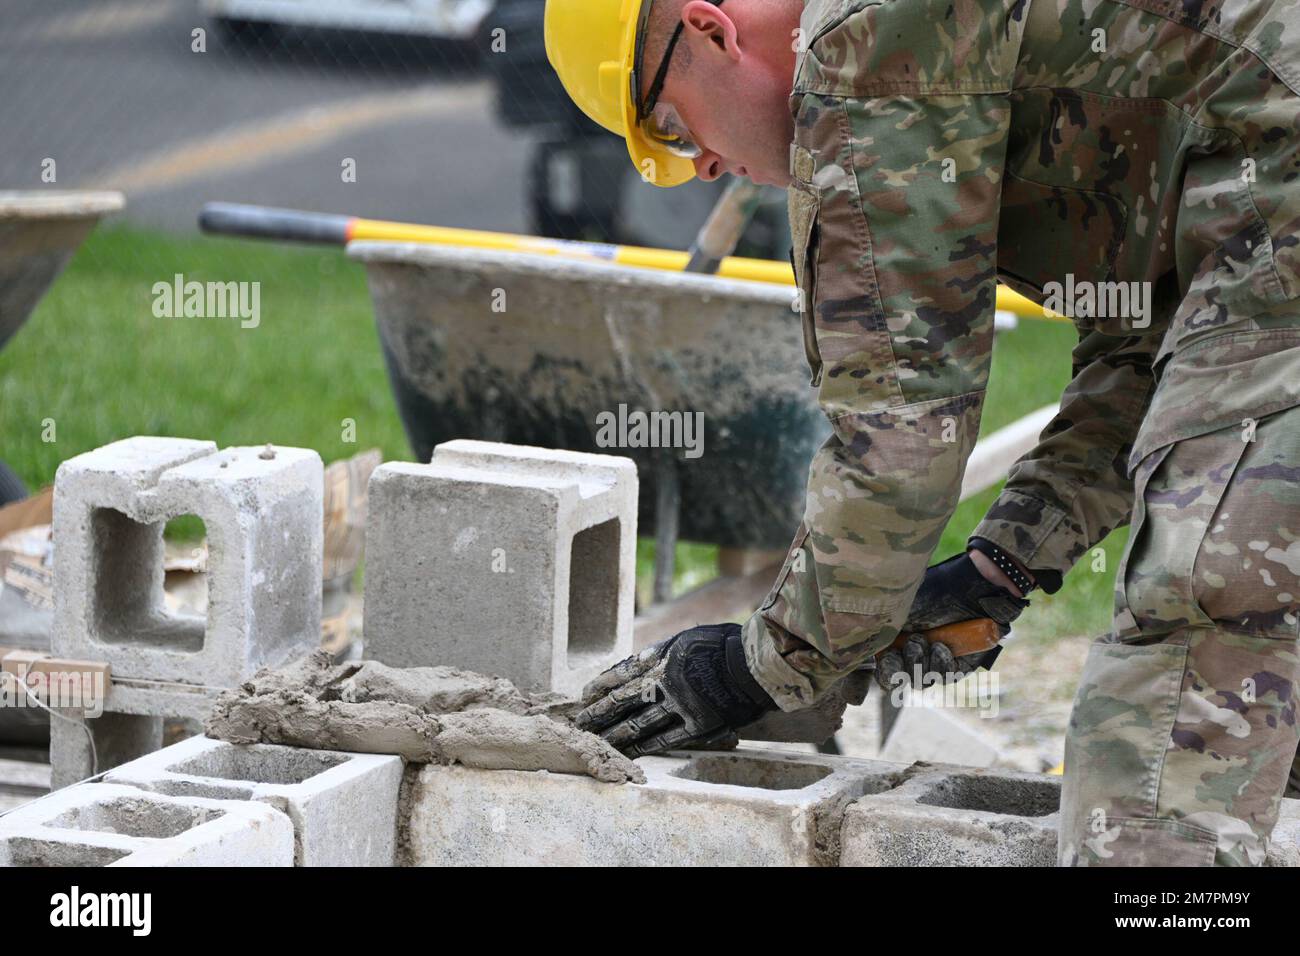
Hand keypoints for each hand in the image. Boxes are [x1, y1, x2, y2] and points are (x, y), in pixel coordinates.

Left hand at [575, 623, 775, 757]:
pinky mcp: (695, 725)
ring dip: (614, 734)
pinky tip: (628, 752)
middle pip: (622, 702)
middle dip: (598, 714)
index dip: (600, 686)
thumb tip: (636, 663)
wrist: (756, 668)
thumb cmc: (723, 646)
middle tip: (580, 724)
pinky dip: (643, 746)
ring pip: (637, 724)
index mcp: (660, 658)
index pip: (620, 674)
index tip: (584, 695)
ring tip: (597, 742)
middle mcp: (664, 682)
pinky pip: (662, 739)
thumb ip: (659, 653)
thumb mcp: (686, 639)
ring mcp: (679, 706)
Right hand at [876, 550, 1028, 691]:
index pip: (882, 668)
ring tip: (927, 640)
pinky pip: (944, 678)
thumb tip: (860, 655)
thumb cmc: (932, 592)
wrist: (971, 587)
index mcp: (894, 639)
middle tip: (912, 642)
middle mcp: (913, 652)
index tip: (880, 671)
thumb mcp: (898, 610)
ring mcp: (936, 660)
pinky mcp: (959, 665)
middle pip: (899, 680)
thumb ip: (879, 633)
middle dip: (901, 666)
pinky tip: (942, 647)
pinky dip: (941, 665)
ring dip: (921, 663)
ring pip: (922, 681)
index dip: (878, 675)